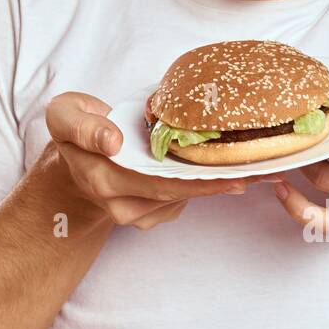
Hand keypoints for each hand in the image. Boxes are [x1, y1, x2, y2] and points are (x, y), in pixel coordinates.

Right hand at [45, 91, 258, 229]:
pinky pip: (184, 200)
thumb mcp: (65, 115)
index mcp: (103, 179)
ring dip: (219, 185)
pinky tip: (230, 170)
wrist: (75, 159)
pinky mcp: (152, 213)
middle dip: (221, 184)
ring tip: (258, 168)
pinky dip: (207, 185)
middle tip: (263, 173)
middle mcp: (121, 205)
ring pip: (185, 199)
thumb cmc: (76, 130)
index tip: (233, 176)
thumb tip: (112, 141)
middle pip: (179, 195)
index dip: (198, 181)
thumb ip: (82, 126)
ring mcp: (138, 213)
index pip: (158, 183)